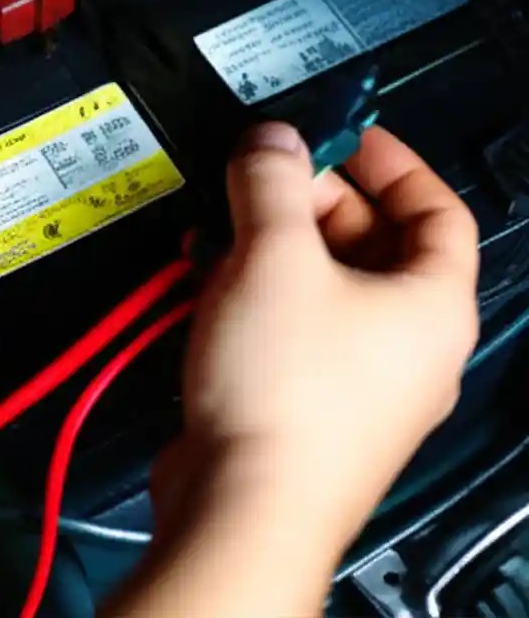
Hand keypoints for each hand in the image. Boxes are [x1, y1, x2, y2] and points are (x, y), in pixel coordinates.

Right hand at [163, 122, 478, 550]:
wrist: (245, 505)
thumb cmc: (286, 389)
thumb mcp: (274, 256)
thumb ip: (271, 183)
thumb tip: (271, 140)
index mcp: (432, 303)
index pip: (436, 208)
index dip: (390, 161)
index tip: (340, 132)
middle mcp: (407, 345)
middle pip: (369, 245)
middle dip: (306, 204)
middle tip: (254, 180)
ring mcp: (356, 383)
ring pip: (319, 289)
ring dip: (266, 250)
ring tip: (213, 233)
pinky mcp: (305, 408)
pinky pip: (288, 332)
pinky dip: (251, 299)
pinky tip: (203, 286)